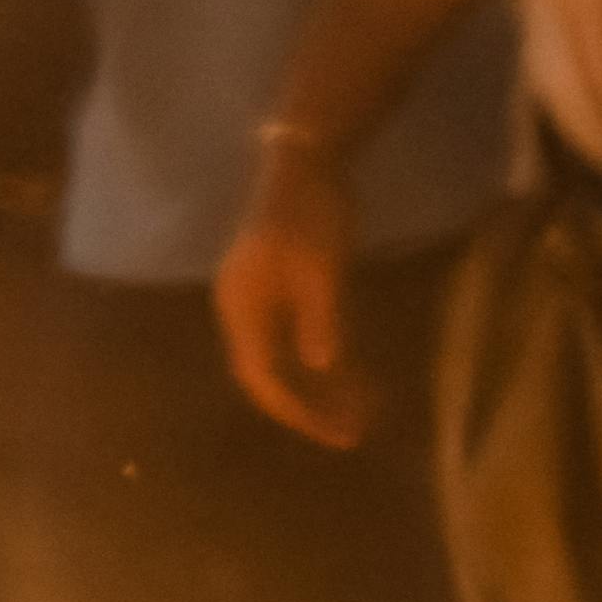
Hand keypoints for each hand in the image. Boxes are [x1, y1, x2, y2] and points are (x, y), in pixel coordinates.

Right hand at [213, 132, 374, 448]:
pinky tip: (351, 374)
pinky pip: (291, 342)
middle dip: (308, 408)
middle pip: (268, 375)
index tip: (337, 434)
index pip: (263, 376)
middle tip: (353, 434)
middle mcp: (242, 311)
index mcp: (244, 307)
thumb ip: (321, 318)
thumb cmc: (313, 215)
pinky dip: (319, 364)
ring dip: (317, 389)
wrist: (305, 167)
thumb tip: (320, 368)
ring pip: (281, 361)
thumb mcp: (323, 267)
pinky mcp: (275, 293)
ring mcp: (256, 302)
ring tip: (359, 412)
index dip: (298, 411)